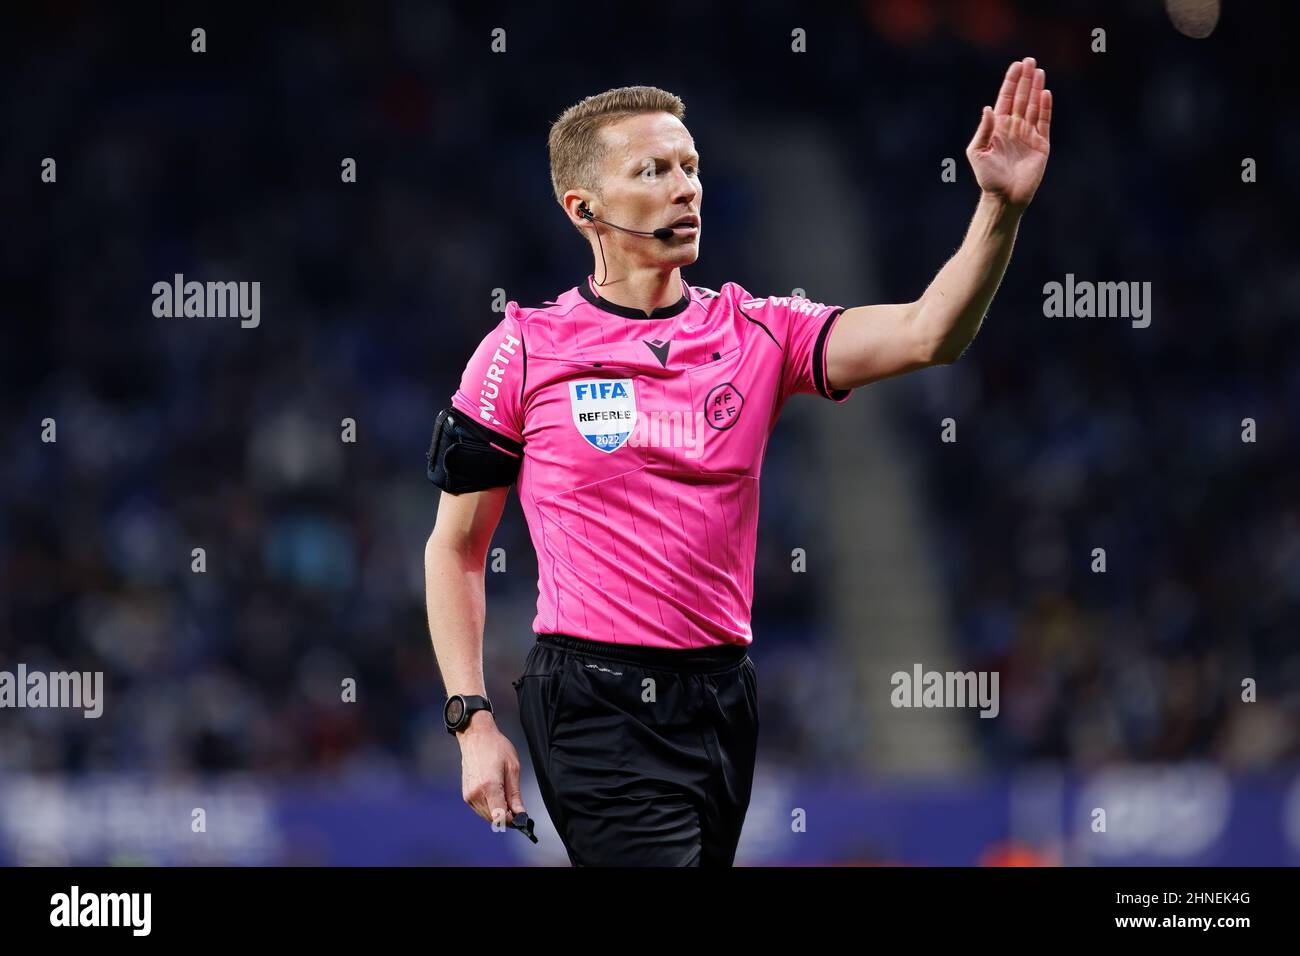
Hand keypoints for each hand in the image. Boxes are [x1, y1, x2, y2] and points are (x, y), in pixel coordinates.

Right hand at [457, 710, 526, 826]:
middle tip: (516, 807)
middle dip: (506, 817)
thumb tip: (520, 813)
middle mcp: (476, 793)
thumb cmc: (496, 747)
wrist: (476, 736)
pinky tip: (497, 796)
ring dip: (498, 813)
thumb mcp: (513, 768)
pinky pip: (480, 809)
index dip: (512, 821)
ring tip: (506, 798)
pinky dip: (490, 808)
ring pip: (486, 816)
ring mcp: (468, 795)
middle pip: (492, 819)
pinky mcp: (466, 794)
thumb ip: (515, 794)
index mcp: (489, 786)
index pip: (500, 816)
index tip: (520, 817)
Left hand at [967, 56, 1051, 210]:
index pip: (1006, 99)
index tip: (1016, 66)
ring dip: (1036, 89)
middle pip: (1021, 98)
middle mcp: (1014, 128)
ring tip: (1039, 71)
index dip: (1011, 82)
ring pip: (1033, 106)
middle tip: (1030, 61)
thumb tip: (988, 108)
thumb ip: (983, 130)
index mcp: (998, 127)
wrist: (1004, 196)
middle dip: (1025, 80)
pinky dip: (1045, 108)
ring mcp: (1028, 135)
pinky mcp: (1041, 144)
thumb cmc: (987, 177)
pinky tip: (1045, 93)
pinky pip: (1044, 122)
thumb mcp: (978, 152)